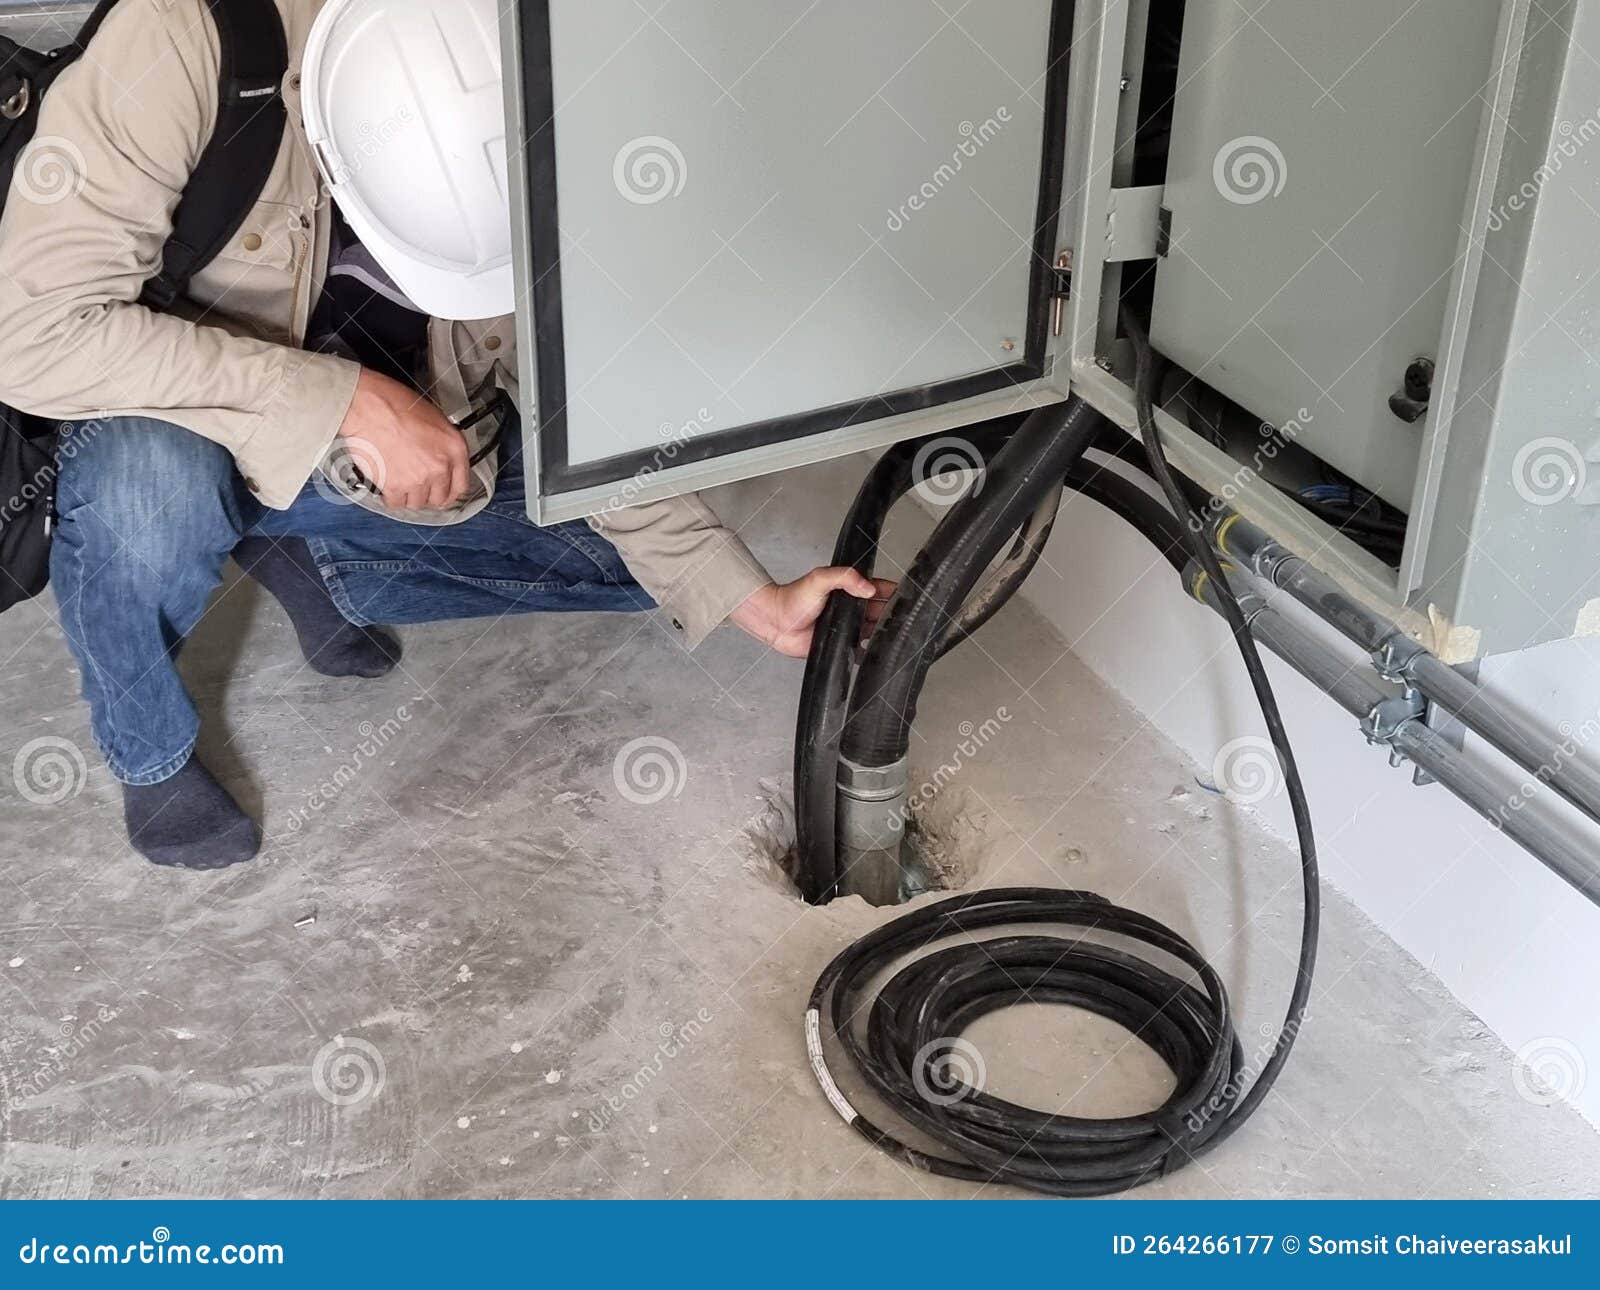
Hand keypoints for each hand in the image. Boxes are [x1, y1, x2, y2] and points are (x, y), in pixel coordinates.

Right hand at [336, 368, 469, 510]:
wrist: (368, 407)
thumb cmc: (395, 405)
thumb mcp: (434, 419)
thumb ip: (442, 444)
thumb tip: (441, 457)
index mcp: (454, 449)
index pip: (461, 485)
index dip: (451, 490)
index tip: (444, 491)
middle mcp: (439, 467)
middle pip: (439, 499)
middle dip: (429, 494)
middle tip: (418, 486)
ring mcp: (418, 479)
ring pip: (417, 503)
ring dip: (409, 495)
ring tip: (400, 481)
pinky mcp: (394, 487)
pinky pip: (395, 503)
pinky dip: (390, 497)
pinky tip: (387, 485)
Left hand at [730, 568, 897, 658]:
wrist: (775, 621)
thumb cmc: (793, 598)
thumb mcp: (819, 579)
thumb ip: (844, 578)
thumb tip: (868, 588)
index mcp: (849, 590)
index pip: (878, 589)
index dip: (893, 592)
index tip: (908, 597)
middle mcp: (851, 609)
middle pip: (880, 611)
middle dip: (893, 615)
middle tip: (906, 620)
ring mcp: (846, 628)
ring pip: (873, 631)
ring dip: (883, 634)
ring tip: (897, 637)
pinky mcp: (840, 646)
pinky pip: (859, 651)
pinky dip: (868, 653)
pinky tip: (877, 654)